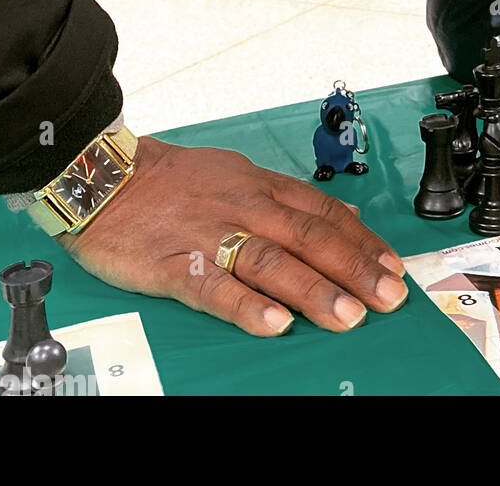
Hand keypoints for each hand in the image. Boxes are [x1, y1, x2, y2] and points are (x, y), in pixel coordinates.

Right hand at [58, 137, 407, 336]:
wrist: (106, 177)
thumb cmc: (173, 180)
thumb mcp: (241, 173)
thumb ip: (291, 197)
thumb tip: (343, 212)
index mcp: (261, 187)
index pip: (324, 212)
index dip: (362, 241)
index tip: (393, 268)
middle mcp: (244, 208)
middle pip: (309, 237)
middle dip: (353, 268)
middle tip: (387, 297)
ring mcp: (210, 235)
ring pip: (271, 262)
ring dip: (313, 290)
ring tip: (347, 316)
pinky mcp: (174, 264)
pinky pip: (215, 287)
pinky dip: (247, 307)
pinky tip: (275, 325)